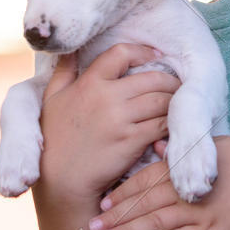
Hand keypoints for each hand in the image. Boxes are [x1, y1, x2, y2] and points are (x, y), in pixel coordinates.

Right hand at [36, 43, 180, 207]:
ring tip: (178, 104)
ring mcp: (121, 119)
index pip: (121, 53)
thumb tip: (71, 50)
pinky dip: (171, 123)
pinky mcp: (132, 140)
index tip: (156, 56)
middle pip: (152, 78)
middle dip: (169, 80)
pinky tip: (172, 124)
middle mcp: (106, 97)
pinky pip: (162, 124)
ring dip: (174, 101)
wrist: (60, 180)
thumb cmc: (54, 139)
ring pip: (162, 100)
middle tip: (177, 85)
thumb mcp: (51, 99)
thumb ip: (63, 72)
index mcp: (89, 83)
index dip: (143, 51)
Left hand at [88, 135, 229, 229]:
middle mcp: (187, 189)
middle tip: (92, 226)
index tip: (103, 203)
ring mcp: (200, 212)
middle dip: (116, 216)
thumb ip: (181, 151)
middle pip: (144, 203)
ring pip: (156, 224)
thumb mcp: (212, 146)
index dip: (121, 193)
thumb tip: (155, 148)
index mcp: (184, 167)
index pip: (144, 179)